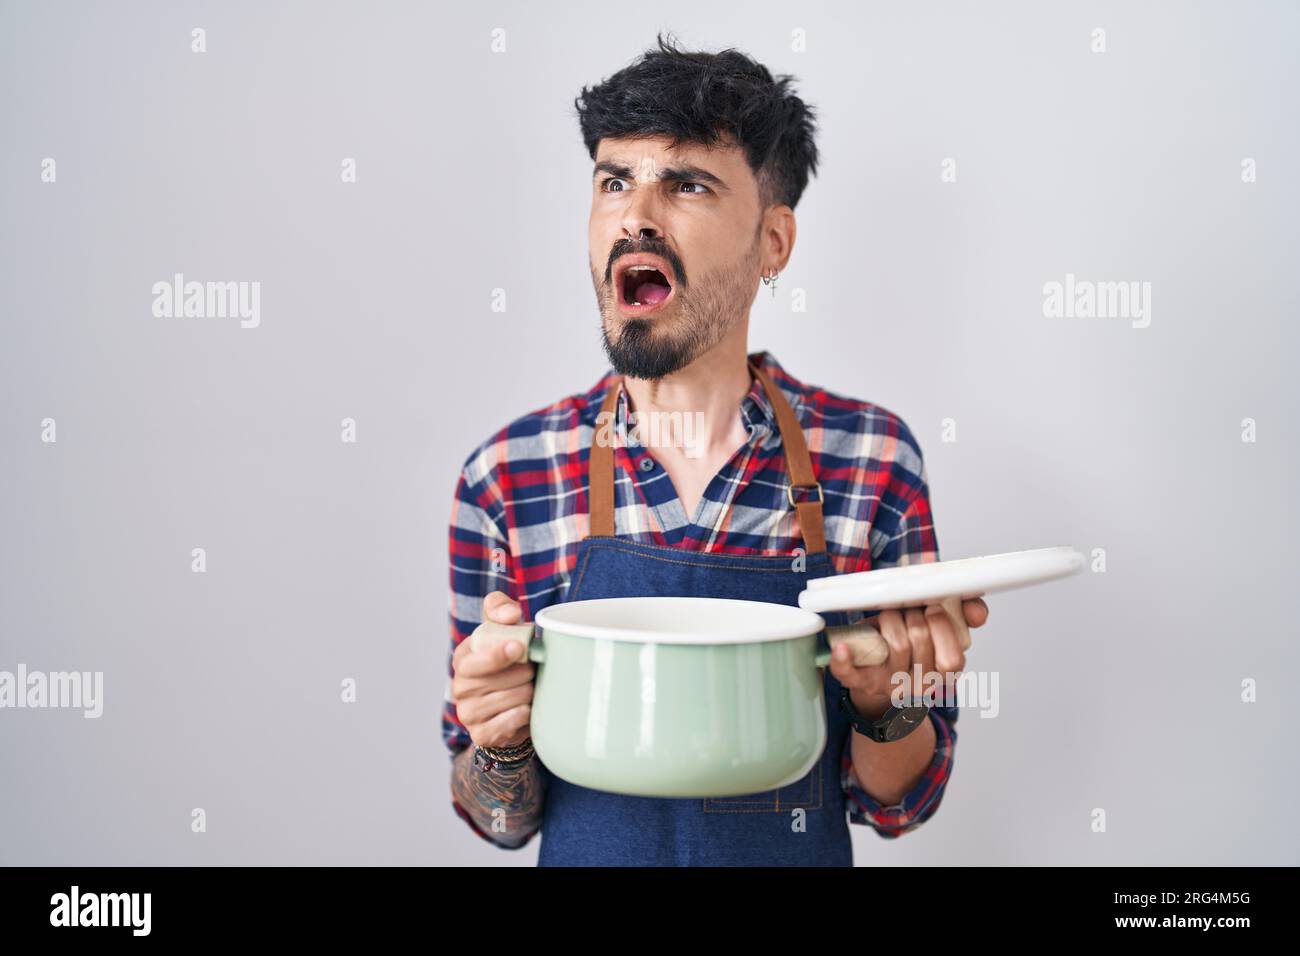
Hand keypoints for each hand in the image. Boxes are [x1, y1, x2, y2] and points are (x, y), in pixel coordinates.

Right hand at [451, 591, 534, 748]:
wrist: (510, 703)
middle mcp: (460, 686)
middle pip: (497, 680)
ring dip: (528, 693)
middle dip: (523, 673)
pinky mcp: (481, 734)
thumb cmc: (509, 659)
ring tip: (531, 688)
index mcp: (463, 658)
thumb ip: (501, 609)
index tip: (518, 648)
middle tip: (532, 671)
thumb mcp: (503, 629)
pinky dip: (524, 715)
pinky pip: (510, 723)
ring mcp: (468, 712)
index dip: (497, 655)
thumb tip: (511, 614)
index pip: (475, 659)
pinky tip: (528, 708)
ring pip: (510, 700)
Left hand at [828, 596, 989, 720]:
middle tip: (907, 609)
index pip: (952, 659)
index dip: (943, 629)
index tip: (933, 608)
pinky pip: (851, 673)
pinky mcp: (862, 682)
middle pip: (920, 639)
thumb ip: (962, 617)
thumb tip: (976, 608)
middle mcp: (918, 683)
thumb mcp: (941, 636)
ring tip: (888, 616)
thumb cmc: (913, 651)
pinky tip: (840, 648)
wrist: (882, 685)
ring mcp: (889, 683)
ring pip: (895, 643)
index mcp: (941, 674)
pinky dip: (844, 660)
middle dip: (913, 614)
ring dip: (890, 618)